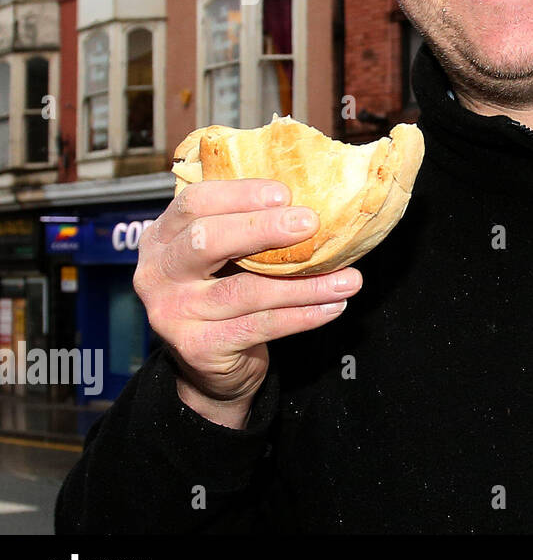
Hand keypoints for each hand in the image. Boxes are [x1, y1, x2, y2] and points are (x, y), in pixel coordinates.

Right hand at [133, 179, 362, 428]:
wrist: (210, 365)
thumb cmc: (225, 291)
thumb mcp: (225, 255)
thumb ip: (247, 227)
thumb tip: (311, 197)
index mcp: (163, 236)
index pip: (194, 202)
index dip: (240, 194)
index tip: (285, 194)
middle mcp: (158, 273)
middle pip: (206, 239)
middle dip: (263, 228)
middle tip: (310, 223)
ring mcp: (173, 313)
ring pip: (245, 290)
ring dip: (304, 284)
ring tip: (347, 279)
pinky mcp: (198, 347)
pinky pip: (260, 325)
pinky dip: (303, 315)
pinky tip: (332, 306)